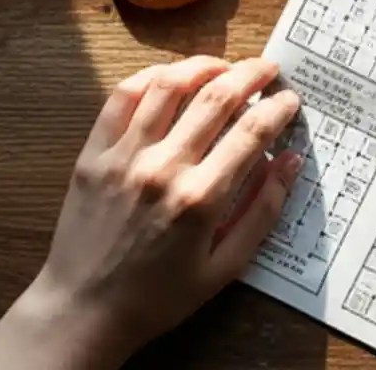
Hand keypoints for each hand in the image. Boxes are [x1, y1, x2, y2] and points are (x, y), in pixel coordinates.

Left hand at [0, 56, 301, 369]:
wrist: (84, 310)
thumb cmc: (160, 296)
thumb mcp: (225, 267)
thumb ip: (262, 211)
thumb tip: (290, 161)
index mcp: (200, 199)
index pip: (251, 133)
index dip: (278, 109)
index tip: (290, 100)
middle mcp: (163, 168)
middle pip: (216, 97)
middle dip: (250, 75)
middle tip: (268, 68)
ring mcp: (124, 156)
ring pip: (168, 85)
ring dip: (203, 65)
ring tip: (224, 66)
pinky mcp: (94, 153)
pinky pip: (122, 97)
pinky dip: (151, 77)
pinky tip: (172, 76)